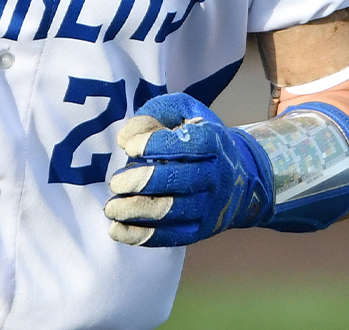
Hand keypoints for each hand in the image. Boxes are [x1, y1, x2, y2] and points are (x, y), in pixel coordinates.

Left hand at [103, 93, 271, 247]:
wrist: (237, 179)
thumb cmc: (198, 137)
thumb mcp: (184, 112)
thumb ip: (155, 113)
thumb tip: (126, 138)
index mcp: (214, 141)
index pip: (189, 144)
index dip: (156, 145)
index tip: (129, 146)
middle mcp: (215, 175)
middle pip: (178, 180)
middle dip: (141, 182)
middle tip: (115, 182)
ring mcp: (209, 205)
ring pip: (171, 211)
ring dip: (136, 211)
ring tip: (111, 207)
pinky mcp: (200, 230)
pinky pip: (170, 236)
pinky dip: (141, 235)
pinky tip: (116, 229)